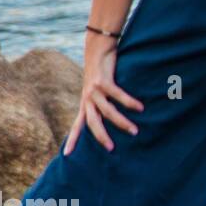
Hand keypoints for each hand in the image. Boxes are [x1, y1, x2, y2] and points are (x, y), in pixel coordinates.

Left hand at [64, 32, 143, 153]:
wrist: (97, 50)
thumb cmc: (101, 72)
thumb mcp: (98, 91)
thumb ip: (103, 103)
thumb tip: (114, 118)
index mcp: (85, 104)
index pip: (77, 126)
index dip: (72, 140)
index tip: (66, 155)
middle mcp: (87, 99)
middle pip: (92, 123)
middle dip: (101, 136)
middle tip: (111, 148)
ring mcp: (94, 91)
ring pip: (107, 111)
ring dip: (121, 122)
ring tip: (134, 131)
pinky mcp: (103, 81)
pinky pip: (117, 95)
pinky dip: (129, 102)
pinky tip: (140, 108)